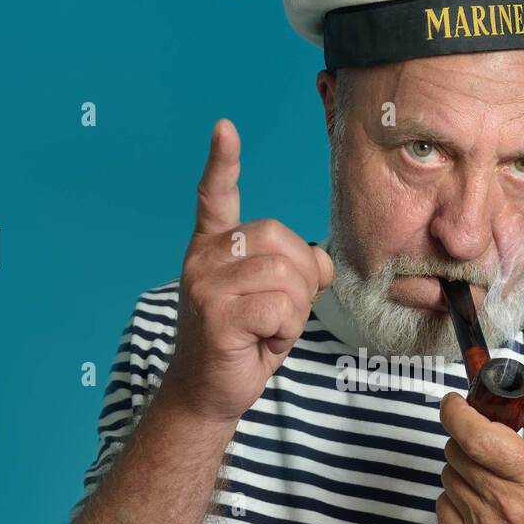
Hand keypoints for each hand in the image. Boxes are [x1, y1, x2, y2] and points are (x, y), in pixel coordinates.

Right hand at [161, 118, 334, 423]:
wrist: (206, 395)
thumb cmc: (241, 345)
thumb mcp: (272, 300)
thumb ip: (291, 270)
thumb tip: (321, 262)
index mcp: (212, 247)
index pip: (215, 196)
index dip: (222, 162)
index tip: (225, 128)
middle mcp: (203, 259)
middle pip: (281, 240)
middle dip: (301, 279)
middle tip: (280, 314)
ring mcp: (205, 285)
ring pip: (286, 277)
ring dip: (293, 312)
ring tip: (268, 331)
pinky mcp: (216, 314)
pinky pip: (280, 308)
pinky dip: (285, 331)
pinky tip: (261, 343)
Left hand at [436, 385, 523, 523]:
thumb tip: (510, 389)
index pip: (477, 437)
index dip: (457, 413)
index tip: (454, 403)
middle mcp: (508, 506)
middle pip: (457, 453)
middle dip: (466, 439)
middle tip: (488, 444)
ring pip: (448, 477)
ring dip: (463, 468)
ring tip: (493, 477)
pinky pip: (443, 506)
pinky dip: (457, 497)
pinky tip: (483, 501)